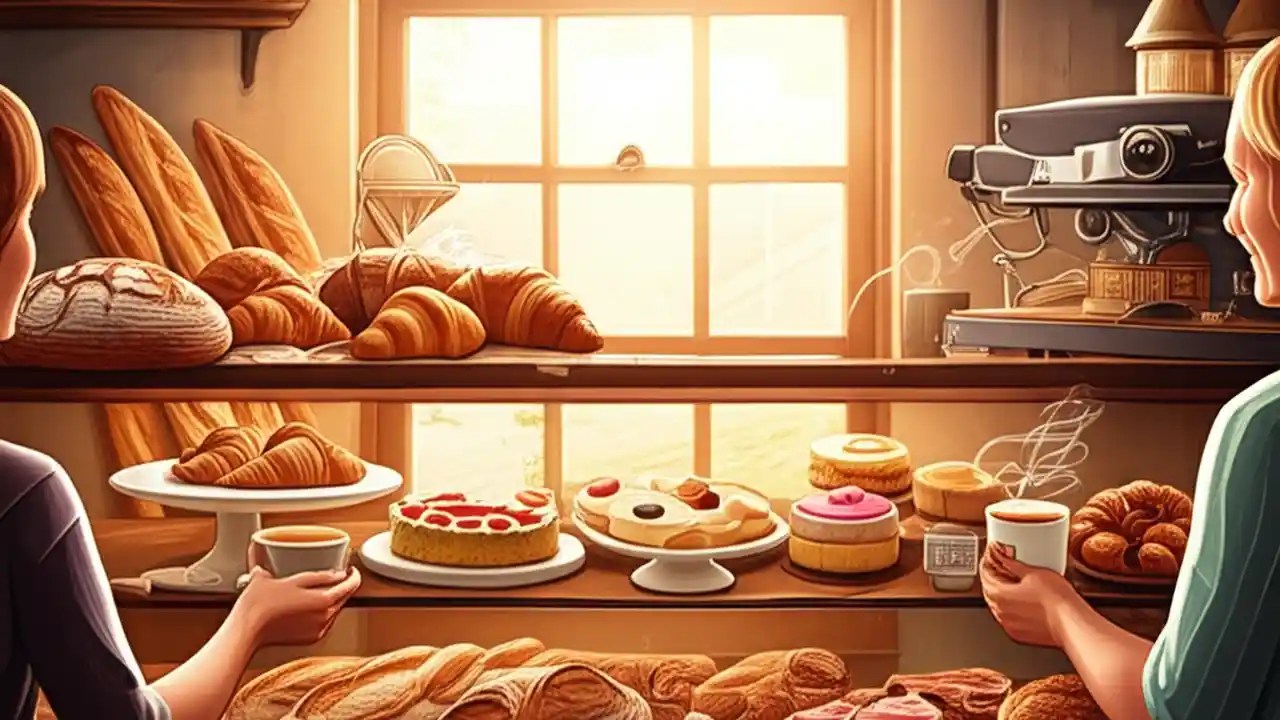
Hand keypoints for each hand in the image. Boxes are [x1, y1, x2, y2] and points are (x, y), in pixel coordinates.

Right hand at [233, 565, 361, 646]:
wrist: (246, 630)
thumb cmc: (262, 603)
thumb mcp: (288, 579)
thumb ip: (315, 575)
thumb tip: (333, 572)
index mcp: (324, 600)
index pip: (350, 585)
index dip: (353, 574)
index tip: (351, 569)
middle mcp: (325, 617)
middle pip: (345, 598)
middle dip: (344, 586)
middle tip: (339, 576)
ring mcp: (318, 629)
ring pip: (336, 610)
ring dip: (334, 599)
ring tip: (323, 589)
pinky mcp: (310, 639)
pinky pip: (325, 621)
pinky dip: (323, 611)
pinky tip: (311, 605)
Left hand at [980, 542, 1076, 647]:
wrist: (1071, 623)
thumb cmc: (1056, 599)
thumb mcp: (1033, 573)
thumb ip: (1013, 565)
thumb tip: (1003, 557)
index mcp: (999, 595)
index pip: (985, 574)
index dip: (988, 561)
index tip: (993, 554)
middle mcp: (1000, 612)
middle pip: (989, 590)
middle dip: (993, 577)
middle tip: (1001, 566)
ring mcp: (1009, 625)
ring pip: (998, 605)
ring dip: (1001, 593)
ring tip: (1013, 583)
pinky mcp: (1019, 634)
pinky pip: (1008, 618)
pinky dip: (1010, 608)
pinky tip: (1022, 602)